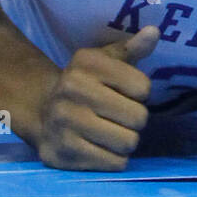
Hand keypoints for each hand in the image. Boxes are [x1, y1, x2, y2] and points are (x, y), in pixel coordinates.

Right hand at [34, 26, 158, 169]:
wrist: (41, 113)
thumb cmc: (86, 86)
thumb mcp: (106, 62)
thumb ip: (132, 49)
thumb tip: (155, 32)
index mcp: (87, 63)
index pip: (143, 88)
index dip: (140, 94)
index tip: (124, 93)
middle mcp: (72, 89)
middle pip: (138, 118)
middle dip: (134, 121)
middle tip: (118, 118)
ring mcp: (65, 122)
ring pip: (128, 143)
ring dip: (125, 142)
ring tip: (110, 133)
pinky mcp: (63, 152)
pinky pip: (113, 163)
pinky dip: (113, 159)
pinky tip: (99, 148)